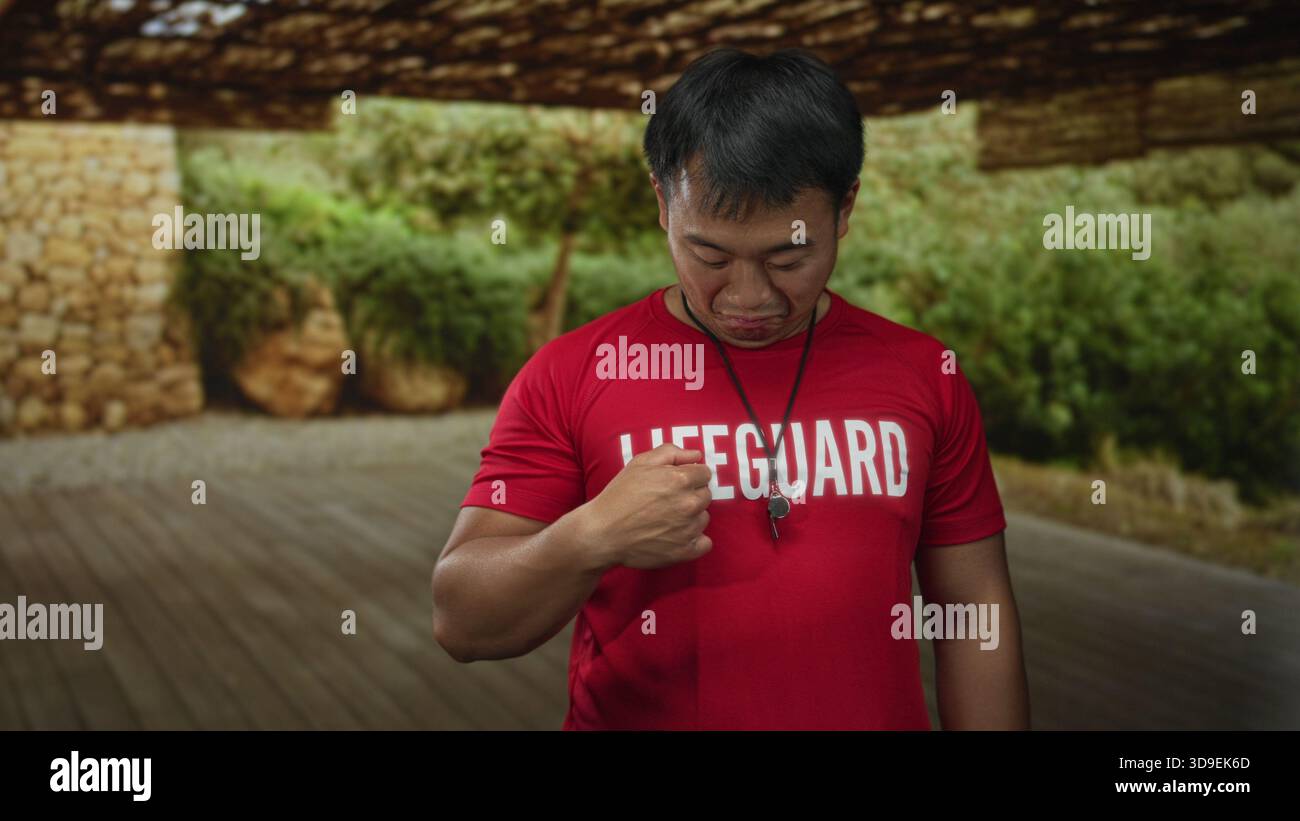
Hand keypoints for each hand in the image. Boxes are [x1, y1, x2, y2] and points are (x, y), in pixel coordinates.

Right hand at [576, 444, 713, 569]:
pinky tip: (677, 537)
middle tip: (668, 501)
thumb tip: (696, 455)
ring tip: (667, 519)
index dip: (691, 476)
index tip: (676, 483)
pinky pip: (705, 544)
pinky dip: (695, 541)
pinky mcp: (685, 551)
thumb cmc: (619, 495)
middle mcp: (689, 504)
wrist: (603, 532)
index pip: (705, 474)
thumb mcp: (639, 463)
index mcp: (680, 479)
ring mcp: (688, 529)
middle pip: (706, 495)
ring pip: (703, 518)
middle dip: (691, 495)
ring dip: (691, 517)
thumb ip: (671, 453)